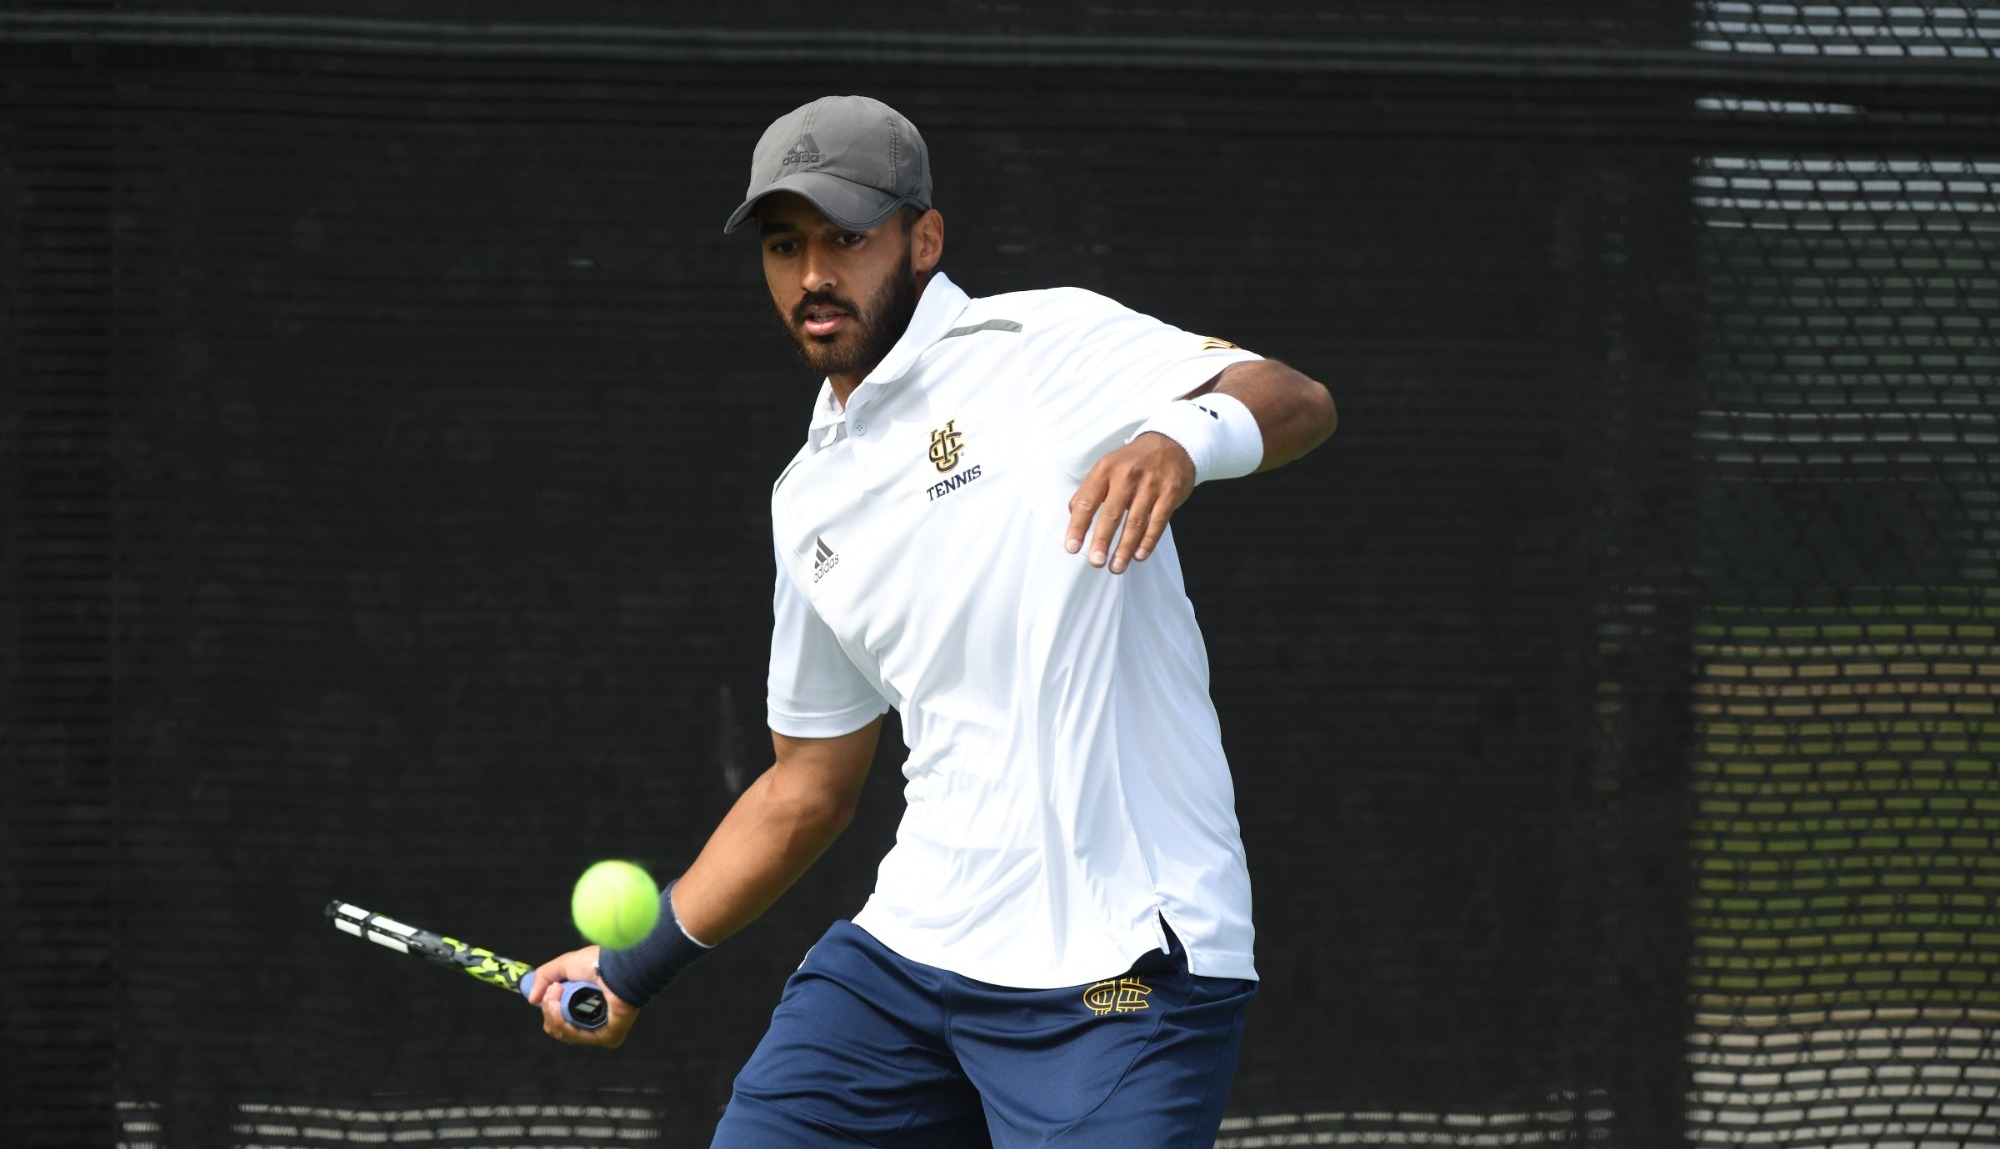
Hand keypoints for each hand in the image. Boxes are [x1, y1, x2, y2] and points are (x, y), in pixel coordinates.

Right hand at [529, 945, 640, 1047]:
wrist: (616, 966)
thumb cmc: (596, 962)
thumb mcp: (564, 965)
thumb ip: (544, 978)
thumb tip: (532, 1000)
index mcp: (585, 1003)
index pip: (559, 1019)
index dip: (549, 1010)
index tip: (549, 992)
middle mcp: (593, 1018)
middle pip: (558, 1028)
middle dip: (549, 1011)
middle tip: (554, 991)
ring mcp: (601, 1030)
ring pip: (565, 1034)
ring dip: (554, 1015)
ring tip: (557, 994)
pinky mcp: (609, 1037)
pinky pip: (578, 1037)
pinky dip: (565, 1024)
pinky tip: (561, 1009)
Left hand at [1064, 432, 1194, 573]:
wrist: (1172, 444)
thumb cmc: (1133, 461)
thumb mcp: (1108, 466)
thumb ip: (1090, 490)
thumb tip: (1074, 516)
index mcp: (1106, 469)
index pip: (1086, 501)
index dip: (1078, 526)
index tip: (1072, 547)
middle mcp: (1127, 476)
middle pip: (1111, 514)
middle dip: (1102, 541)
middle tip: (1095, 562)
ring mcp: (1150, 485)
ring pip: (1135, 522)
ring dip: (1125, 548)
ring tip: (1116, 566)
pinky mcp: (1170, 493)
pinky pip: (1158, 522)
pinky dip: (1148, 541)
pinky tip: (1139, 555)